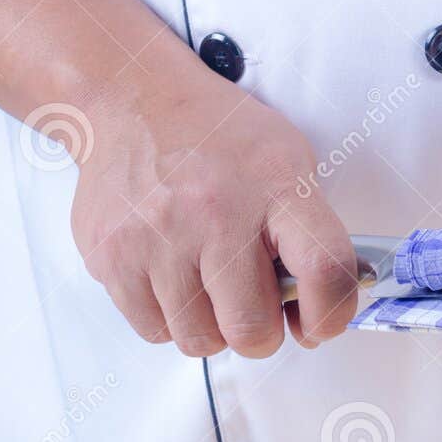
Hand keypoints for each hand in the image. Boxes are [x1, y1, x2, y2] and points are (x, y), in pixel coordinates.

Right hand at [69, 64, 359, 357]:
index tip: (319, 322)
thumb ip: (312, 232)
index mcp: (276, 187)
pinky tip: (173, 278)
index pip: (324, 269)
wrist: (135, 101)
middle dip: (261, 331)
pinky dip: (169, 319)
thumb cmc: (219, 136)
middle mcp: (215, 213)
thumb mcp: (289, 160)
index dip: (331, 314)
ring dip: (212, 326)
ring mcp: (157, 237)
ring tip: (209, 283)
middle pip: (251, 329)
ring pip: (199, 341)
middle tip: (254, 303)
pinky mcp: (111, 256)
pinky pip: (153, 330)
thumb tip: (321, 307)